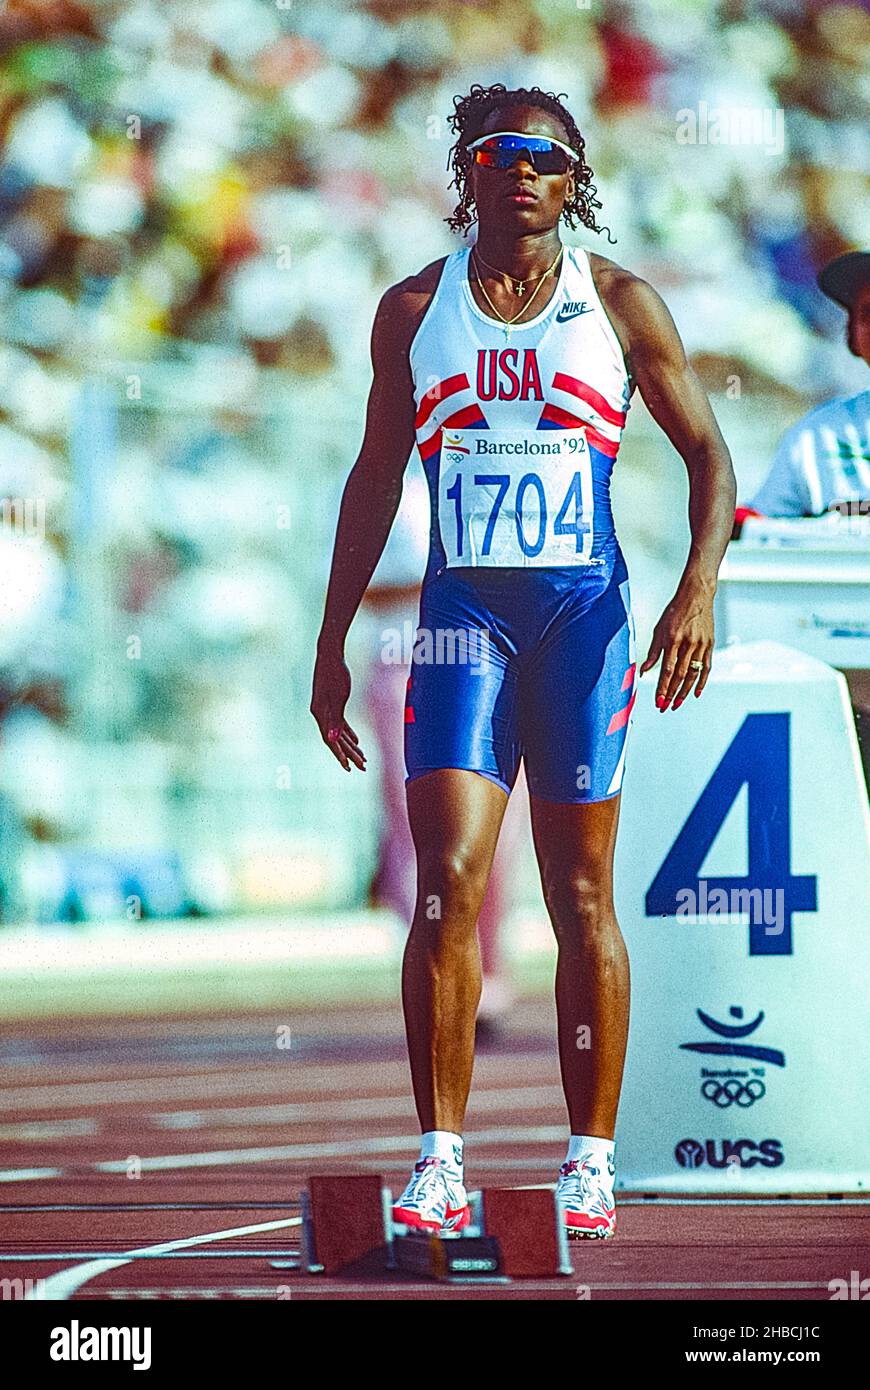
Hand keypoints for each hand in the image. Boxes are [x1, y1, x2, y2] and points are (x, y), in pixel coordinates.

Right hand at [310, 645, 366, 771]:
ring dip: (350, 745)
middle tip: (363, 766)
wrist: (330, 654)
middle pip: (336, 739)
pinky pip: (340, 723)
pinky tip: (357, 740)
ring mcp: (325, 709)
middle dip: (350, 754)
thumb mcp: (338, 698)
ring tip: (362, 758)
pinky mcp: (331, 703)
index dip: (340, 755)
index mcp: (320, 714)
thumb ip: (335, 720)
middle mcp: (321, 714)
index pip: (330, 740)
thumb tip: (332, 740)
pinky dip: (348, 733)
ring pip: (339, 732)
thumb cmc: (335, 674)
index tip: (349, 768)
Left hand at [639, 584, 713, 710]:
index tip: (658, 701)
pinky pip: (707, 668)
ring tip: (677, 704)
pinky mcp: (710, 645)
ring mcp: (701, 645)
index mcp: (673, 640)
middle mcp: (688, 644)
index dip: (662, 688)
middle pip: (680, 676)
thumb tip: (644, 671)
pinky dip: (701, 682)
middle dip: (671, 694)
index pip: (667, 670)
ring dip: (684, 692)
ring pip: (693, 675)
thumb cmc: (675, 611)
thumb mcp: (659, 629)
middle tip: (664, 707)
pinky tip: (696, 693)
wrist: (696, 596)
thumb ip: (653, 652)